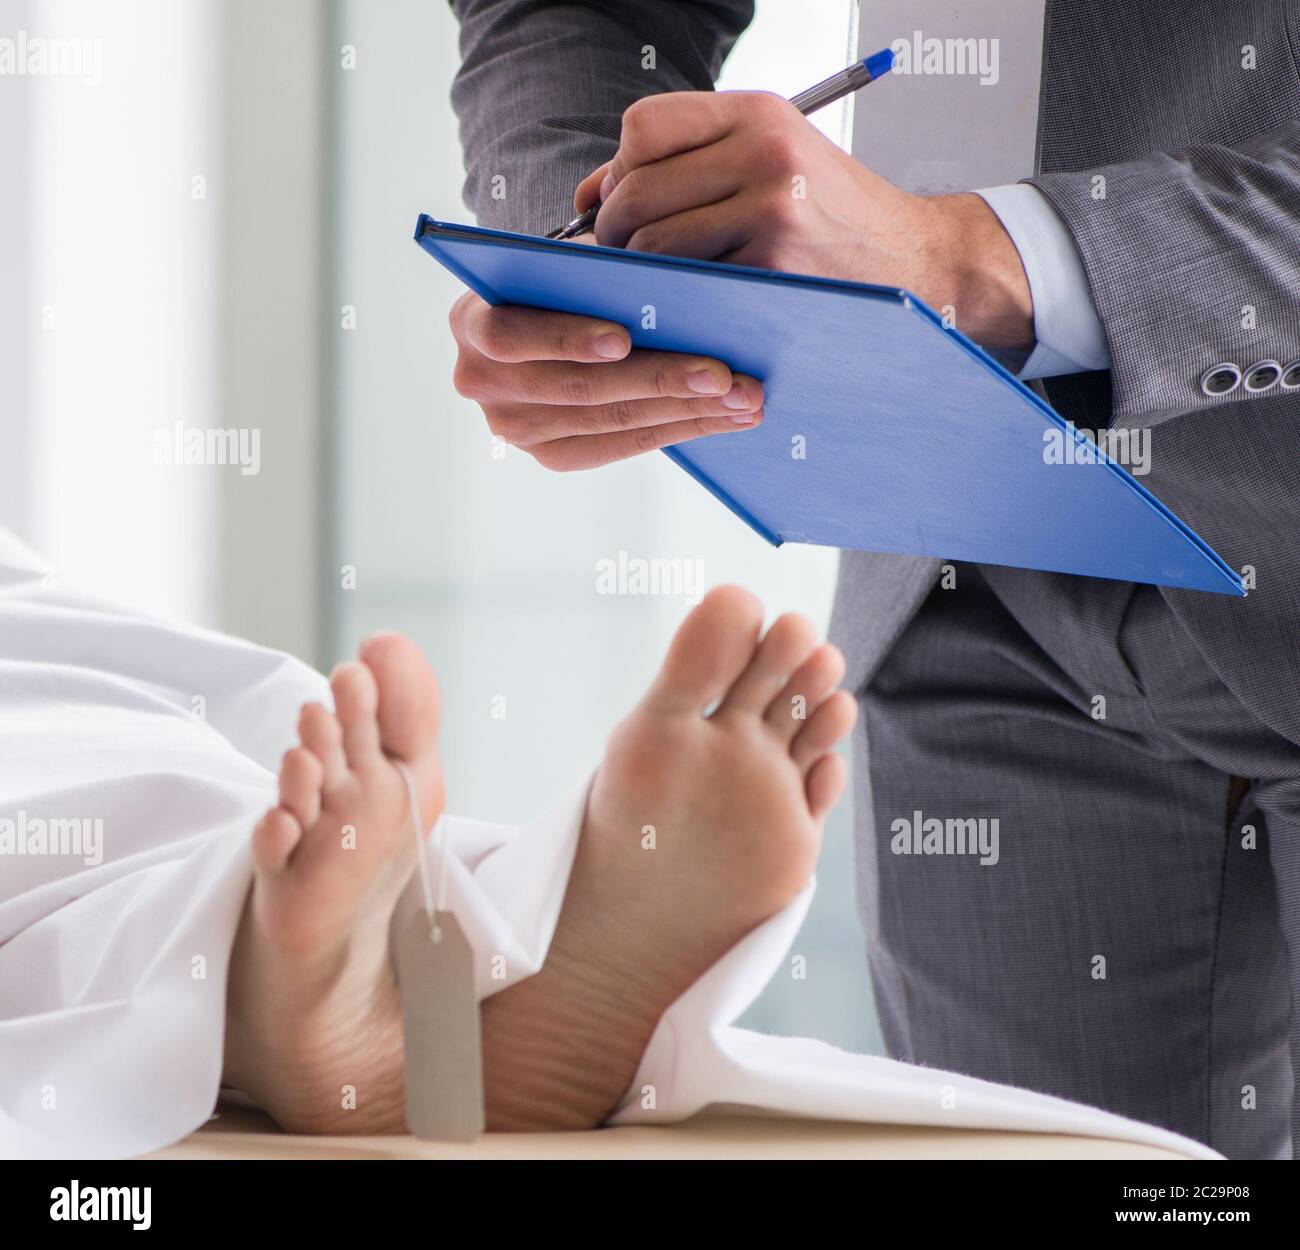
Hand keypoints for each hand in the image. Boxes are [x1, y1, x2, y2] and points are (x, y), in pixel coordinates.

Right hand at [448, 240, 764, 472]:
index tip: (623, 338)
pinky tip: (725, 417)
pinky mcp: (553, 455)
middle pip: (579, 388)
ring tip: (743, 397)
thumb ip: (590, 262)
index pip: (511, 335)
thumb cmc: (559, 279)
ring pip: (611, 420)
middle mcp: (481, 382)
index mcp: (471, 322)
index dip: (567, 338)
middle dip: (660, 378)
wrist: (539, 318)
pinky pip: (622, 446)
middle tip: (724, 374)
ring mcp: (515, 428)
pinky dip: (680, 429)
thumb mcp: (561, 260)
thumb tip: (656, 268)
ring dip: (686, 410)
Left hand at [579, 91, 1033, 350]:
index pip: (643, 127)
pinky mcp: (774, 266)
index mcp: (758, 114)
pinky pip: (687, 284)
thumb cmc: (835, 217)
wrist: (918, 260)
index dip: (618, 170)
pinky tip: (690, 303)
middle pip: (636, 189)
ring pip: (652, 242)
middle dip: (614, 232)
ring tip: (658, 284)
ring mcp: (771, 209)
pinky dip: (674, 298)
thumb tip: (590, 192)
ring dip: (638, 271)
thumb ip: (687, 164)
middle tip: (624, 258)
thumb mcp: (771, 161)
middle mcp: (764, 152)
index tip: (621, 203)